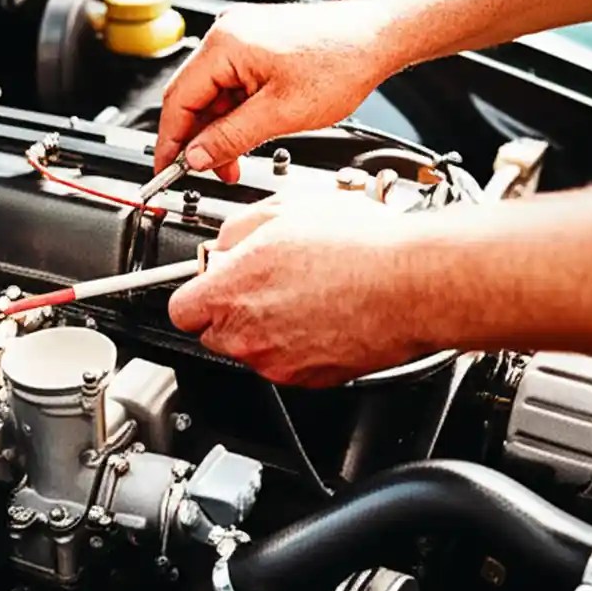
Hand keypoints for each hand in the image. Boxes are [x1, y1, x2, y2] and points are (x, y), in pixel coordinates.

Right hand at [155, 0, 401, 182]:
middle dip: (199, 141)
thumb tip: (195, 157)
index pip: (178, 101)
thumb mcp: (280, 114)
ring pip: (213, 96)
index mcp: (225, 44)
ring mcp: (242, 39)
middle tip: (208, 173)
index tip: (167, 171)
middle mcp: (227, 35)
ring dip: (219, 132)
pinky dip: (235, 115)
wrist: (379, 38)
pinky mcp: (256, 46)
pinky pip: (232, 86)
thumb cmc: (341, 62)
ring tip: (235, 162)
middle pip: (192, 98)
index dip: (171, 143)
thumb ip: (230, 138)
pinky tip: (247, 136)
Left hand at [168, 194, 430, 387]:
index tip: (211, 281)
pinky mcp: (310, 380)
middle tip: (264, 281)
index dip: (196, 292)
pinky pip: (287, 363)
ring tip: (303, 293)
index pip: (180, 310)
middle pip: (213, 334)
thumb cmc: (356, 246)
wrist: (411, 283)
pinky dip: (297, 344)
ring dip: (265, 327)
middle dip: (231, 309)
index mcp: (229, 293)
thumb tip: (224, 244)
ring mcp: (278, 363)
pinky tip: (323, 312)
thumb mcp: (282, 210)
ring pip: (252, 350)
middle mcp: (247, 337)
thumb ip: (236, 231)